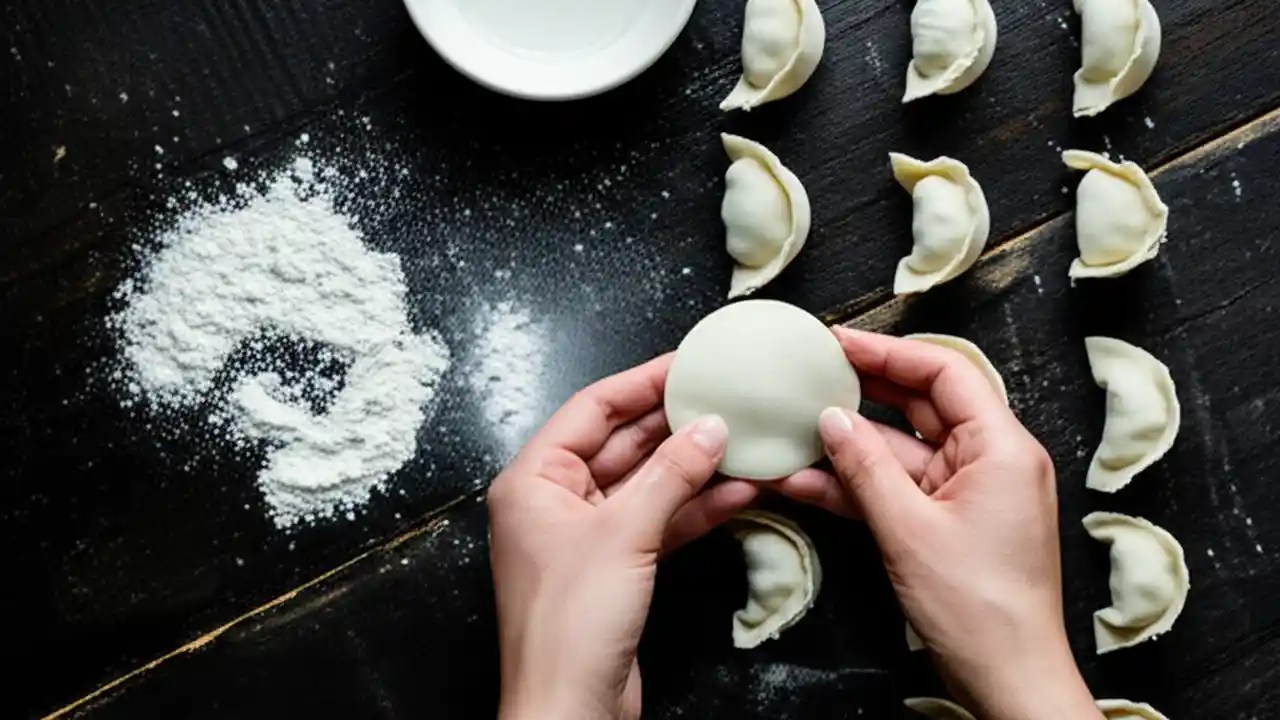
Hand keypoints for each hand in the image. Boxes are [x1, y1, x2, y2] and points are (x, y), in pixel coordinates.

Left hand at [488, 355, 757, 719]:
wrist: (570, 710)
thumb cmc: (569, 626)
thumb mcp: (625, 534)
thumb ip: (670, 475)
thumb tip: (709, 429)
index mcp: (533, 480)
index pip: (591, 408)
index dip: (641, 382)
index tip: (686, 364)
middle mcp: (554, 502)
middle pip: (621, 444)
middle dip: (675, 425)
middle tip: (724, 398)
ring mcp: (586, 537)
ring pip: (646, 484)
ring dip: (693, 468)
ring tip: (743, 441)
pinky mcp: (615, 569)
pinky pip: (658, 522)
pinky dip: (695, 509)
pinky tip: (739, 491)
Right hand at [774, 328, 1099, 719]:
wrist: (1008, 678)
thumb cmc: (979, 609)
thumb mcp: (908, 529)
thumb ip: (865, 466)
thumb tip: (830, 418)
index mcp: (1001, 447)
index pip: (945, 371)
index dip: (889, 353)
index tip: (839, 344)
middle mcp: (991, 461)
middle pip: (922, 405)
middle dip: (863, 391)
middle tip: (812, 372)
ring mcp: (968, 493)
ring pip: (901, 451)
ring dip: (849, 446)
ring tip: (793, 429)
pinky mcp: (948, 523)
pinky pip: (898, 489)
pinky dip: (857, 485)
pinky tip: (805, 479)